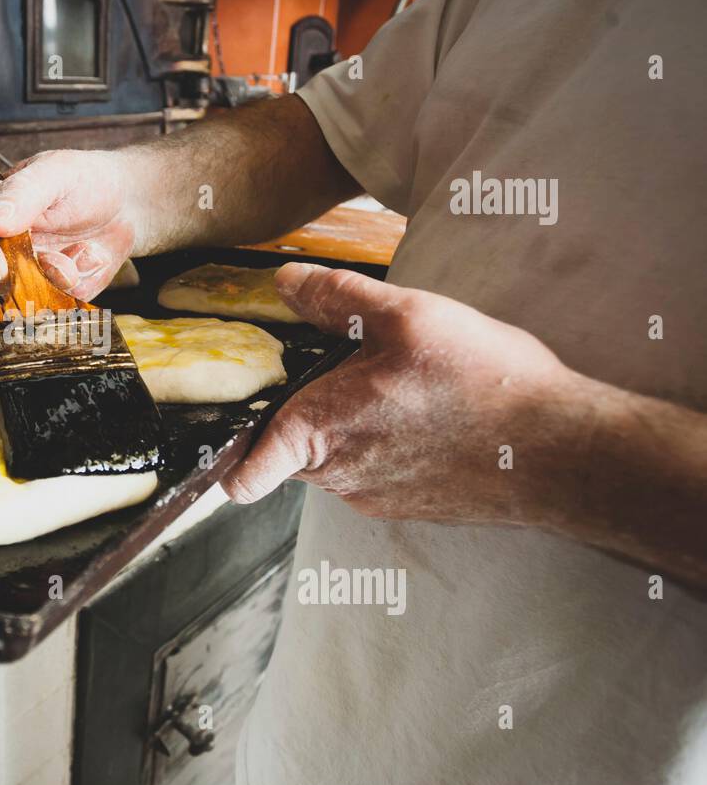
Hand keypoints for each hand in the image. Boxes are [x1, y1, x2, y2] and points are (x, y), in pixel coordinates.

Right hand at [0, 149, 141, 299]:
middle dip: (24, 272)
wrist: (126, 204)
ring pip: (24, 295)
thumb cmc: (84, 180)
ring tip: (84, 248)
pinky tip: (91, 256)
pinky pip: (57, 302)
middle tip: (58, 260)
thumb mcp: (55, 172)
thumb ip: (23, 193)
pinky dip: (80, 280)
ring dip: (59, 275)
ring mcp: (25, 274)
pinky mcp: (52, 293)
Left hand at [221, 262, 586, 526]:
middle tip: (343, 368)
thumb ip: (336, 297)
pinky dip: (387, 441)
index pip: (243, 474)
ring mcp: (375, 497)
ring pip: (335, 455)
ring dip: (351, 422)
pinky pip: (375, 469)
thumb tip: (286, 281)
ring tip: (400, 385)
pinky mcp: (410, 504)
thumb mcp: (407, 316)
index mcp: (319, 432)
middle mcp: (338, 477)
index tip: (222, 436)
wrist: (562, 451)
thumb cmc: (484, 384)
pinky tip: (428, 411)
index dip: (225, 459)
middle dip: (305, 409)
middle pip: (289, 446)